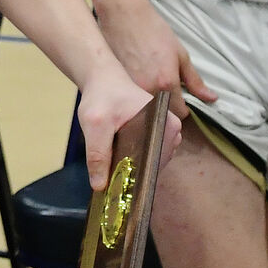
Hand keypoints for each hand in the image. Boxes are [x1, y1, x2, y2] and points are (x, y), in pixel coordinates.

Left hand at [76, 59, 180, 191]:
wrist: (102, 79)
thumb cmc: (102, 97)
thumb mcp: (95, 124)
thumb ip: (98, 154)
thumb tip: (100, 186)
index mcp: (167, 125)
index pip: (158, 160)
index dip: (140, 177)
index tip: (123, 188)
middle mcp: (171, 130)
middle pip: (154, 162)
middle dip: (134, 174)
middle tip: (113, 183)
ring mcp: (164, 133)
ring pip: (150, 160)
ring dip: (133, 168)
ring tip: (113, 172)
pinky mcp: (154, 135)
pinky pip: (146, 154)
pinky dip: (133, 161)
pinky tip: (117, 163)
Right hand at [95, 0, 217, 117]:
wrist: (124, 16)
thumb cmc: (154, 31)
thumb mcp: (180, 55)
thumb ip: (195, 81)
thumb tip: (211, 98)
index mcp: (166, 84)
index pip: (180, 114)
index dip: (183, 107)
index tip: (182, 98)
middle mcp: (147, 91)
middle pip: (161, 114)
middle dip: (166, 107)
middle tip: (166, 91)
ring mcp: (129, 89)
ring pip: (145, 108)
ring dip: (150, 102)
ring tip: (150, 85)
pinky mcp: (117, 84)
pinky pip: (131, 98)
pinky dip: (136, 95)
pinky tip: (137, 79)